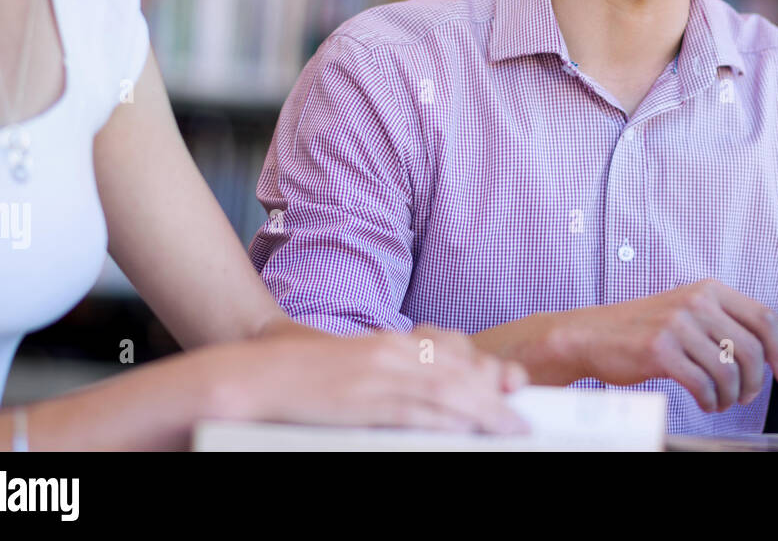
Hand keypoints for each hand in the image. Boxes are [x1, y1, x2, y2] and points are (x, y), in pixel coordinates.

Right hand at [216, 325, 530, 434]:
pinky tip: (467, 431)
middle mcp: (392, 354)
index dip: (485, 374)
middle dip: (494, 395)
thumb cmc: (300, 376)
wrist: (255, 375)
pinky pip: (415, 412)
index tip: (510, 388)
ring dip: (484, 412)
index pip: (451, 357)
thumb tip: (414, 400)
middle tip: (522, 415)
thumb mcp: (353, 371)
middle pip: (458, 374)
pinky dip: (446, 422)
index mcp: (390, 345)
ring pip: (447, 393)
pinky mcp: (365, 399)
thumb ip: (387, 377)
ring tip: (510, 428)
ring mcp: (380, 375)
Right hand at [561, 279, 777, 412]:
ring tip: (721, 402)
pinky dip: (710, 400)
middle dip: (756, 381)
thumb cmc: (644, 329)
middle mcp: (696, 301)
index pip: (763, 317)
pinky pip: (703, 384)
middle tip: (746, 396)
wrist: (593, 334)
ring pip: (729, 370)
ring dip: (731, 396)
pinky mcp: (660, 349)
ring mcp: (677, 324)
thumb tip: (768, 353)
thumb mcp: (687, 312)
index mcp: (709, 289)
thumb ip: (723, 323)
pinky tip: (705, 402)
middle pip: (752, 348)